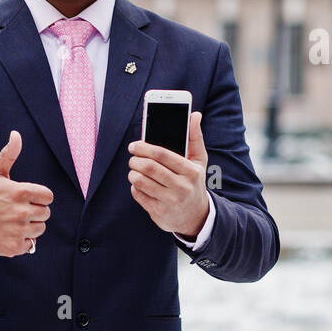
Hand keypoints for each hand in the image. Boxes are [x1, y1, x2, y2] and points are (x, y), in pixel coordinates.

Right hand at [0, 130, 51, 255]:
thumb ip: (8, 154)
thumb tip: (16, 134)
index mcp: (21, 192)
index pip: (48, 197)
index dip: (38, 197)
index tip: (26, 199)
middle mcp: (22, 212)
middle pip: (46, 213)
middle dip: (34, 212)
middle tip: (17, 211)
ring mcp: (18, 230)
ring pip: (40, 229)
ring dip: (30, 227)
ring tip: (13, 222)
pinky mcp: (14, 246)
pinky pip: (30, 244)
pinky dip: (22, 241)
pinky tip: (9, 234)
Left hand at [128, 110, 209, 237]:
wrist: (195, 216)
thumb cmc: (194, 182)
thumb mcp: (199, 161)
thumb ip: (195, 137)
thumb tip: (195, 114)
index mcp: (191, 172)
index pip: (163, 155)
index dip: (144, 147)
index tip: (134, 145)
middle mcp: (181, 187)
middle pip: (149, 168)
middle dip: (136, 160)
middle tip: (132, 157)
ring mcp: (170, 201)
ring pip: (141, 182)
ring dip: (132, 173)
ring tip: (134, 170)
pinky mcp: (159, 212)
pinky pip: (138, 195)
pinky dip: (135, 187)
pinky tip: (139, 184)